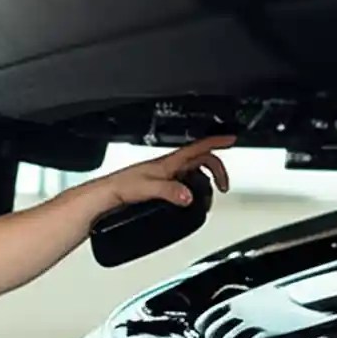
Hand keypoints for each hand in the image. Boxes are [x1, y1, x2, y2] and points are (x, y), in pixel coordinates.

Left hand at [99, 135, 235, 207]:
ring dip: (206, 178)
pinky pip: (183, 182)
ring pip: (193, 170)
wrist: (105, 196)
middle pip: (201, 160)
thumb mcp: (147, 187)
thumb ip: (169, 190)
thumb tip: (188, 196)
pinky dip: (193, 187)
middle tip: (223, 184)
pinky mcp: (158, 185)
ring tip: (211, 191)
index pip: (198, 147)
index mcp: (168, 162)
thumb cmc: (120, 186)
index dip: (217, 142)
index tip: (232, 139)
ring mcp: (164, 175)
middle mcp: (167, 166)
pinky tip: (190, 197)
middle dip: (217, 168)